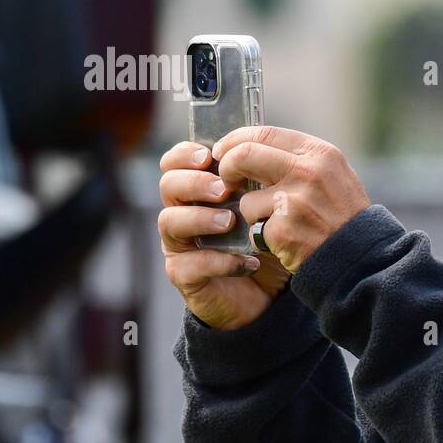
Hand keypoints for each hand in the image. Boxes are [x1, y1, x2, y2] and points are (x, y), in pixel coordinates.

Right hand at [158, 140, 291, 329]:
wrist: (273, 292)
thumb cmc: (269, 239)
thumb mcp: (271, 205)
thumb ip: (263, 179)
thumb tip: (269, 150)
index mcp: (200, 189)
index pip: (177, 161)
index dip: (185, 153)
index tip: (209, 154)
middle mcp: (183, 212)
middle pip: (169, 185)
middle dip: (194, 182)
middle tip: (224, 189)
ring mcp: (181, 245)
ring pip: (170, 221)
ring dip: (200, 218)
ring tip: (230, 222)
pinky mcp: (185, 275)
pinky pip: (190, 264)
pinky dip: (219, 261)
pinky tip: (248, 261)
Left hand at [212, 125, 370, 273]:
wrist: (361, 257)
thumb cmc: (343, 216)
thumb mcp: (332, 175)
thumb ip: (298, 159)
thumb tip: (249, 148)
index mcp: (319, 153)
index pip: (264, 133)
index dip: (235, 141)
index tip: (224, 151)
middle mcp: (308, 172)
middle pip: (244, 155)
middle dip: (227, 169)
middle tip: (226, 182)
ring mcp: (295, 201)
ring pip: (247, 199)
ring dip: (253, 214)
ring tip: (278, 224)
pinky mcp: (283, 229)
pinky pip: (254, 229)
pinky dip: (262, 238)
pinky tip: (285, 241)